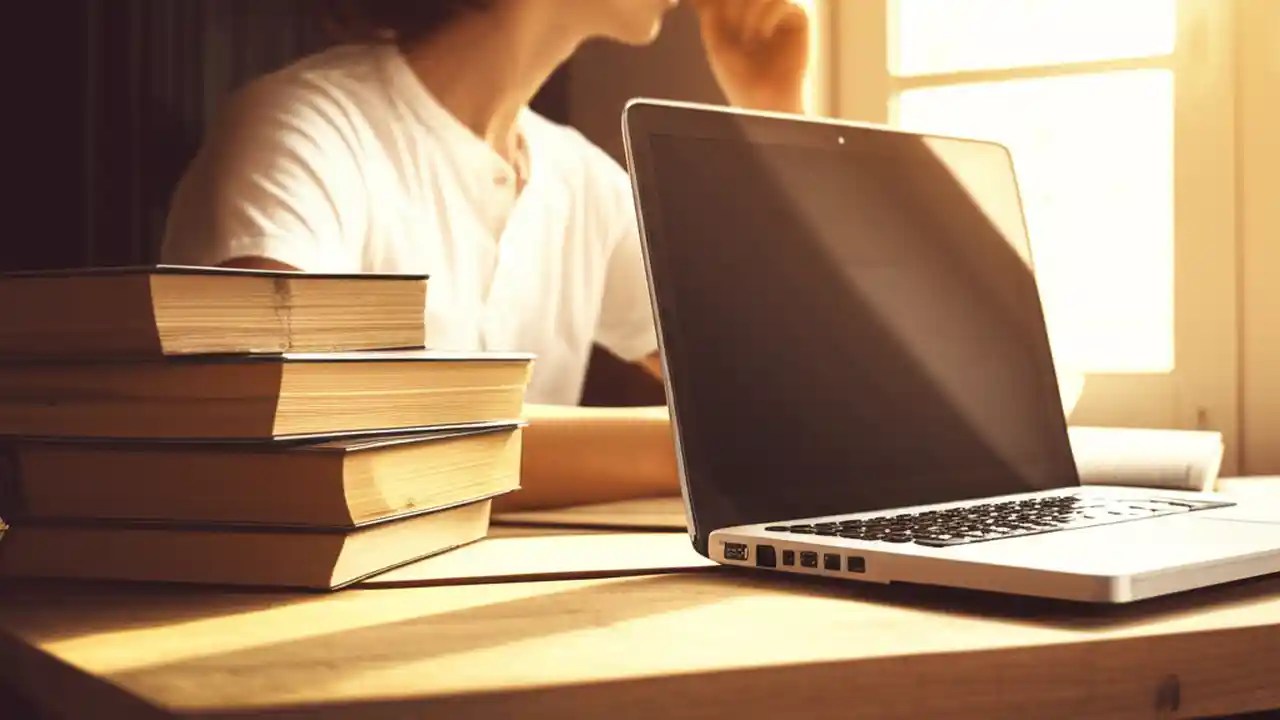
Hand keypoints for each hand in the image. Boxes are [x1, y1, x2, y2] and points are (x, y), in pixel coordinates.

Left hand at [692, 0, 809, 113]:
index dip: (720, 2)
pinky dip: (767, 17)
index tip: (713, 15)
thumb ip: (711, 14)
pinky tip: (762, 36)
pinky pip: (782, 3)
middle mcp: (760, 8)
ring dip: (750, 10)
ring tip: (746, 37)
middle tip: (730, 25)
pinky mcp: (797, 18)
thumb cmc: (739, 77)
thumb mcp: (715, 42)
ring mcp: (779, 11)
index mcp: (740, 10)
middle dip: (734, 4)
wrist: (763, 100)